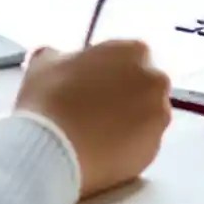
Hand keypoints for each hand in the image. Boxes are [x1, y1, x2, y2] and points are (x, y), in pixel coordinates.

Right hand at [15, 40, 171, 197]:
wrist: (52, 150)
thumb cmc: (49, 99)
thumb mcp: (45, 64)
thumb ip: (60, 57)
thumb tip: (57, 59)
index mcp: (134, 51)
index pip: (127, 57)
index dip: (107, 72)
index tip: (91, 85)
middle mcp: (155, 80)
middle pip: (142, 86)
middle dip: (124, 96)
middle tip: (94, 111)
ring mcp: (159, 116)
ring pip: (146, 117)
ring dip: (128, 122)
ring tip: (96, 135)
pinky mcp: (155, 149)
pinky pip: (141, 145)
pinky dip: (127, 148)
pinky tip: (101, 152)